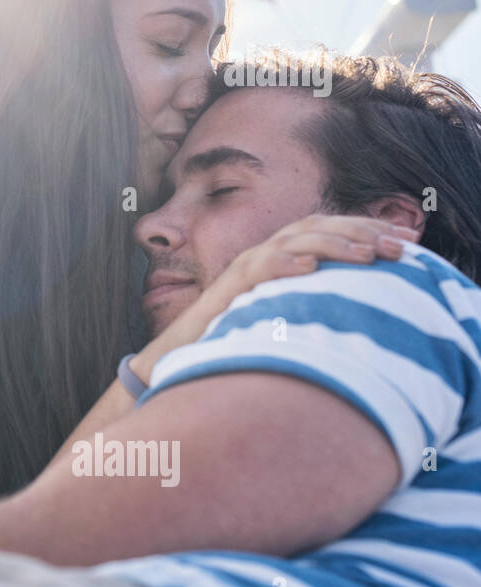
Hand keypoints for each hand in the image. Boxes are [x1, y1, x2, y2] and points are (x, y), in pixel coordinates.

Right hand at [131, 214, 415, 382]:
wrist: (180, 359)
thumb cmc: (233, 342)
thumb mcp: (284, 317)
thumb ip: (313, 304)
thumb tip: (362, 308)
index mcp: (279, 259)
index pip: (326, 229)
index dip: (366, 228)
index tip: (406, 241)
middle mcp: (262, 257)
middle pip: (316, 227)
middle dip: (361, 232)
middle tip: (400, 246)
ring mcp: (244, 271)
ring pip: (291, 242)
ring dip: (334, 245)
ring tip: (368, 255)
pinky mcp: (226, 291)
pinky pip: (256, 269)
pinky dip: (282, 264)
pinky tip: (308, 269)